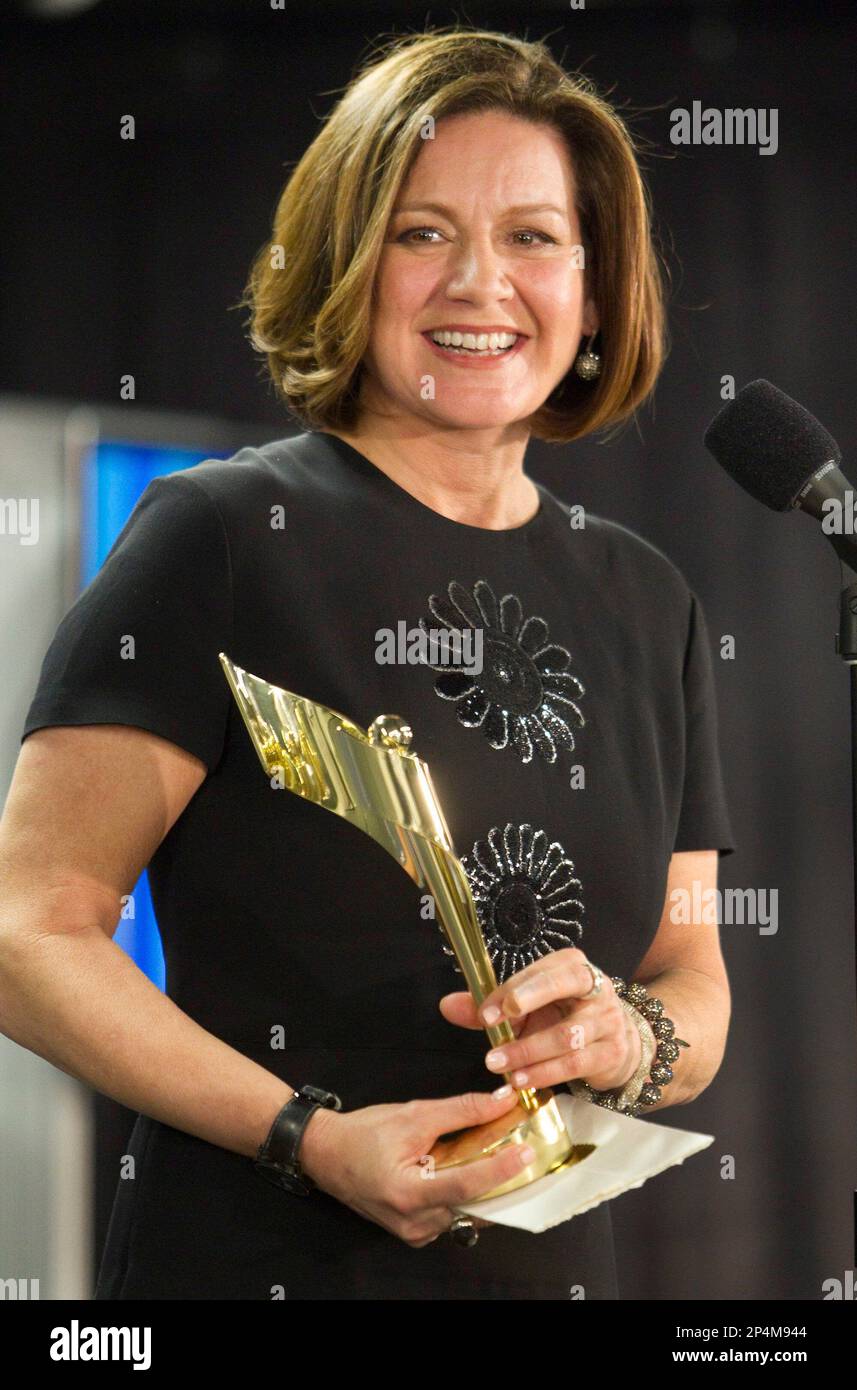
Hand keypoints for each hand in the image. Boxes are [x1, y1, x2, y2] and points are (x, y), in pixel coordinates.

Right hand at [299, 1088, 533, 1245]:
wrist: (326, 1155)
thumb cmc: (364, 1133)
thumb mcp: (413, 1114)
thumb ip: (461, 1110)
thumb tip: (502, 1101)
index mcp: (408, 1193)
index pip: (466, 1185)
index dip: (500, 1169)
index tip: (528, 1152)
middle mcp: (414, 1222)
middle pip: (473, 1205)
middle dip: (503, 1181)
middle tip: (527, 1153)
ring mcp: (415, 1233)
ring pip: (467, 1214)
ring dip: (489, 1189)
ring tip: (508, 1159)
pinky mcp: (416, 1233)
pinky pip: (454, 1217)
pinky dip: (470, 1196)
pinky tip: (479, 1172)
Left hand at [439, 947, 641, 1094]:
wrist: (614, 1043)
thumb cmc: (563, 1018)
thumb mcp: (527, 1009)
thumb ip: (490, 1006)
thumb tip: (447, 1005)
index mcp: (571, 965)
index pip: (539, 970)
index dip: (509, 989)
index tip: (483, 1013)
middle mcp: (595, 986)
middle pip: (562, 984)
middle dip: (526, 1001)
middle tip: (491, 1025)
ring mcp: (607, 1019)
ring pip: (566, 1035)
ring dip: (528, 1052)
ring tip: (499, 1065)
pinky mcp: (611, 1052)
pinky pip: (576, 1064)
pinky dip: (545, 1074)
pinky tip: (522, 1081)